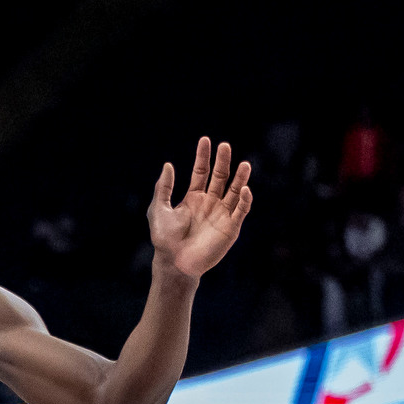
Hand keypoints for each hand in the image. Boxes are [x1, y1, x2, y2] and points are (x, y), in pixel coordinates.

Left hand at [148, 136, 253, 279]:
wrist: (174, 262)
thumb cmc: (164, 239)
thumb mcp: (158, 209)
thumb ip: (163, 188)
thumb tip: (168, 165)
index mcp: (193, 197)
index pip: (201, 172)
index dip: (203, 156)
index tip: (206, 140)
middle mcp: (209, 203)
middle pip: (220, 177)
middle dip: (223, 162)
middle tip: (225, 146)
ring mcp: (221, 214)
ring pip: (235, 191)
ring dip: (240, 178)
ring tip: (244, 164)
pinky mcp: (230, 228)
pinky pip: (241, 210)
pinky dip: (245, 200)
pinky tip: (244, 188)